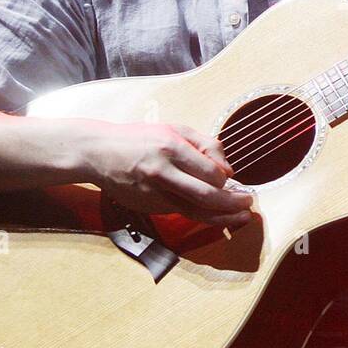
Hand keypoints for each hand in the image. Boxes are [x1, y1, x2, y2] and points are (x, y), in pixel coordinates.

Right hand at [84, 121, 253, 227]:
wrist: (98, 153)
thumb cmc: (140, 138)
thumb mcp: (173, 129)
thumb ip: (204, 145)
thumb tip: (228, 170)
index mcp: (171, 147)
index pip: (211, 172)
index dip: (228, 181)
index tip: (236, 182)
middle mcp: (162, 172)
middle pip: (207, 197)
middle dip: (233, 204)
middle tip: (248, 204)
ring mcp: (153, 193)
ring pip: (195, 213)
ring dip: (223, 217)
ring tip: (240, 217)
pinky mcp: (148, 207)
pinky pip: (180, 213)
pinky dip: (201, 215)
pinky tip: (215, 214)